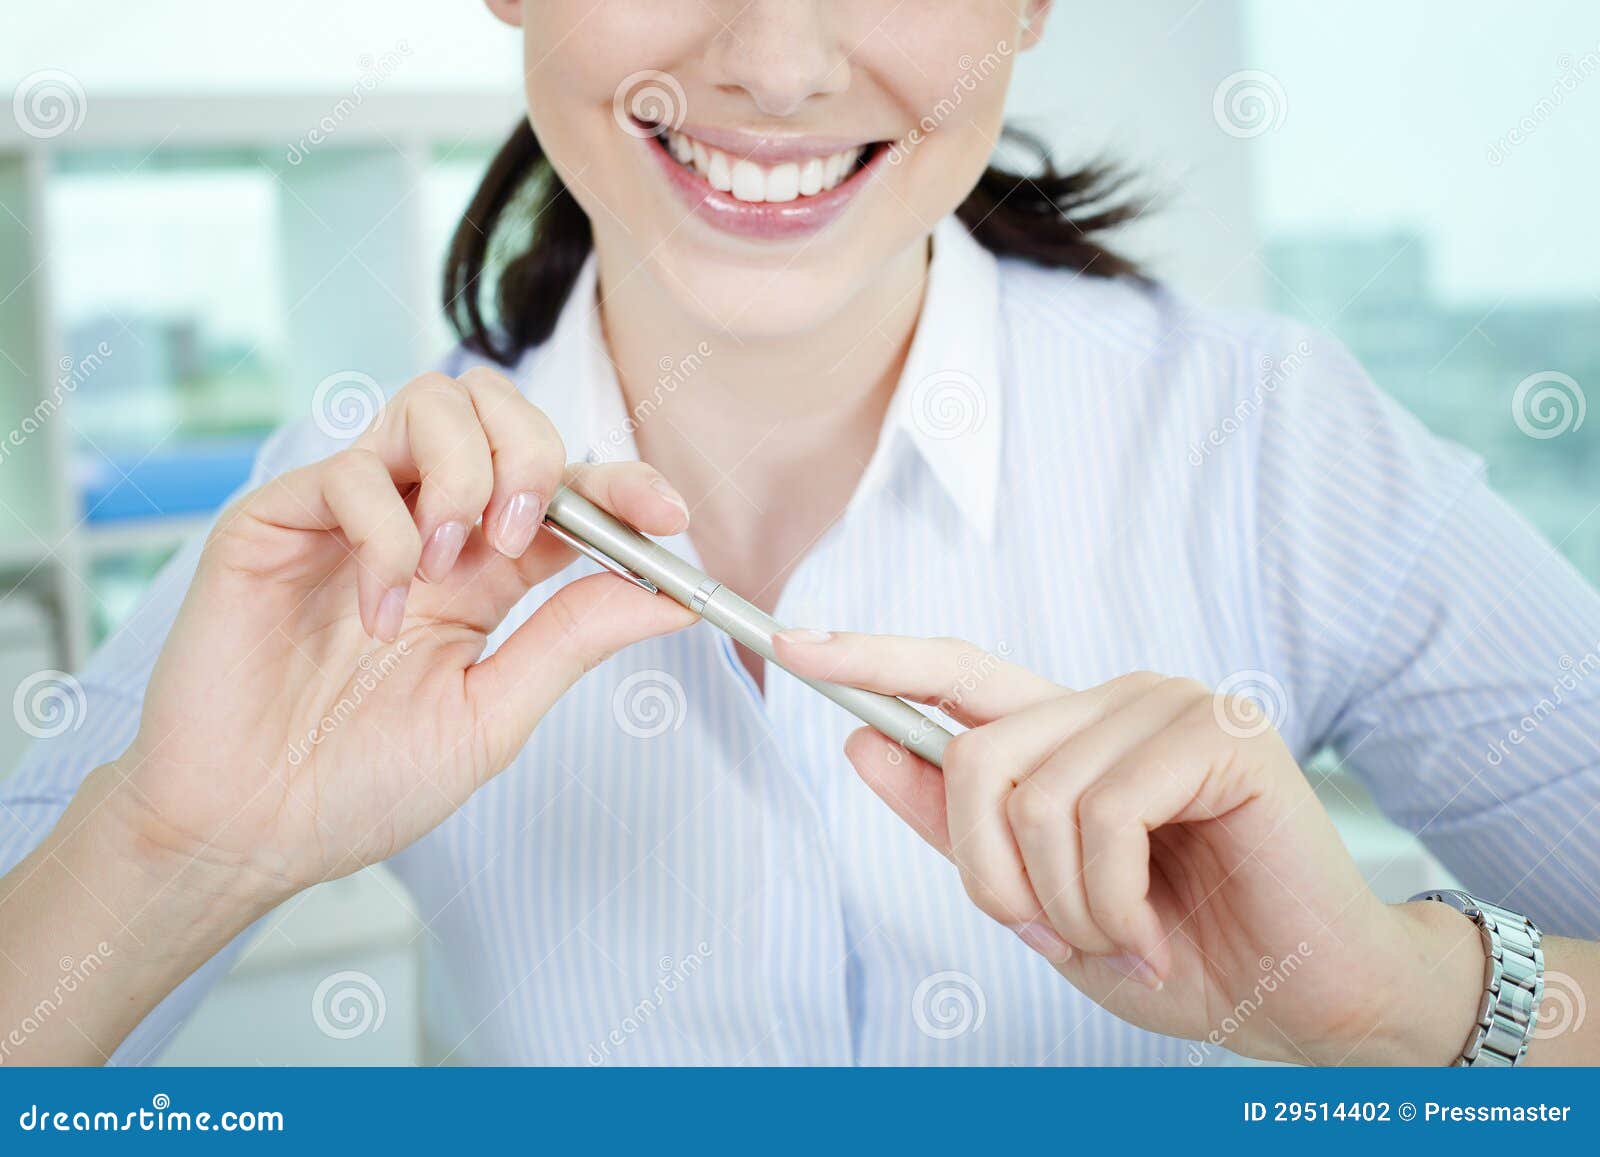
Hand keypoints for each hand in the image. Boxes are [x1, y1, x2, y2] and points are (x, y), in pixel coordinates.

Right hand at [109, 368, 696, 905]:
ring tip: (445, 567)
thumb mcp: (492, 715)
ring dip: (464, 474)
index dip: (623, 484)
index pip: (567, 489)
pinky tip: (378, 610)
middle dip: (535, 454)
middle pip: (500, 410)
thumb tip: (672, 597)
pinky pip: (350, 472)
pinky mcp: (278, 520)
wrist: (249, 831)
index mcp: (484, 573)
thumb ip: (571, 640)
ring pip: (430, 404)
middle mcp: (424, 527)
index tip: (667, 515)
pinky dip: (384, 535)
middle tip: (523, 537)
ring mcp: (350, 516)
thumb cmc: (363, 784)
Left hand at [774, 630, 1488, 1065]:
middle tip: (1054, 934)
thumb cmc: (1178, 950)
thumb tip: (859, 739)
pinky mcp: (1220, 733)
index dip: (873, 658)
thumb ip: (955, 824)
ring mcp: (1169, 705)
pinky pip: (1104, 813)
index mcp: (1070, 732)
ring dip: (1063, 902)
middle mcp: (1113, 700)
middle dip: (989, 872)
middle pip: (973, 756)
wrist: (1303, 1001)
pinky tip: (1151, 931)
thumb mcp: (1039, 901)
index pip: (956, 673)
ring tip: (1120, 936)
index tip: (790, 644)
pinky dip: (1109, 900)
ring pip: (1034, 795)